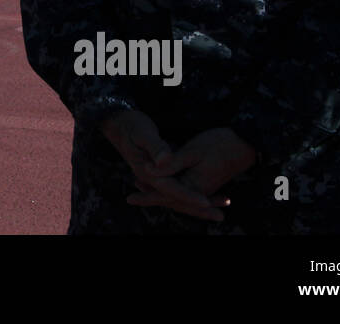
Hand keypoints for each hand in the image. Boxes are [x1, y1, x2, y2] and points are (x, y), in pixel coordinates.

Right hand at [99, 109, 225, 221]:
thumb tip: (165, 162)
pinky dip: (191, 193)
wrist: (118, 122)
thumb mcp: (143, 133)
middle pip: (176, 198)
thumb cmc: (131, 125)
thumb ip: (155, 147)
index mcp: (147, 172)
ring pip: (178, 195)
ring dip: (197, 203)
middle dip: (197, 208)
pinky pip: (177, 187)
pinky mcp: (159, 172)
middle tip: (221, 216)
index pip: (171, 189)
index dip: (189, 196)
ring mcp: (155, 177)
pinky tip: (206, 194)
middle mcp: (151, 178)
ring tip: (221, 206)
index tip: (207, 202)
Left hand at [130, 127, 256, 211]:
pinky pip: (186, 189)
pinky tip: (166, 182)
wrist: (245, 142)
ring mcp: (204, 188)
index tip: (130, 198)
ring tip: (144, 189)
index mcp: (194, 186)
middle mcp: (199, 191)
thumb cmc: (219, 144)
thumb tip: (148, 170)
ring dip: (162, 194)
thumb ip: (171, 163)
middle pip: (171, 199)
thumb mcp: (192, 151)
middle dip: (152, 197)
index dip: (147, 196)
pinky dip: (174, 189)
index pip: (166, 195)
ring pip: (178, 195)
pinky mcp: (207, 181)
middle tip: (132, 198)